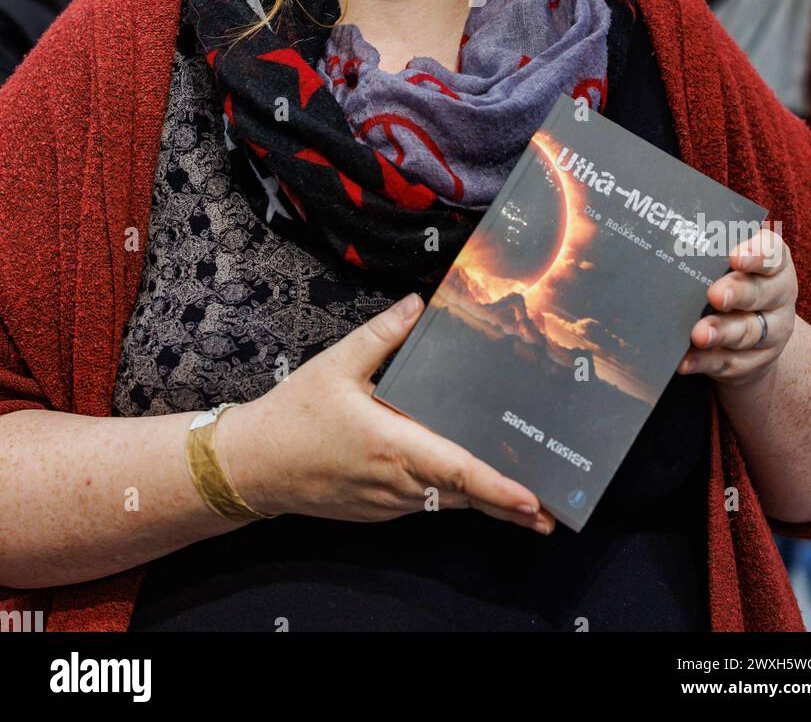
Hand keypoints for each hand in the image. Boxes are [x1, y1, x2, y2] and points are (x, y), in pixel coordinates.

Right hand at [220, 291, 555, 534]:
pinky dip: (453, 499)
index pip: (457, 471)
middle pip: (463, 497)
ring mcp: (388, 502)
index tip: (534, 501)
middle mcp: (396, 482)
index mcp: (392, 446)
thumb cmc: (293, 416)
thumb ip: (381, 335)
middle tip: (554, 512)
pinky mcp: (378, 509)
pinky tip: (473, 489)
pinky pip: (424, 504)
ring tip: (530, 506)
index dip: (499, 488)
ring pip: (446, 504)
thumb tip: (417, 303)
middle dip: (510, 507)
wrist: (252, 467)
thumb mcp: (336, 365)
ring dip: (485, 505)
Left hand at [677, 225, 797, 387]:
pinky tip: (685, 360)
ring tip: (698, 334)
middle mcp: (778, 297)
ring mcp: (770, 333)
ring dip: (721, 333)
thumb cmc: (735, 280)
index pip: (773, 255)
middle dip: (737, 294)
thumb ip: (713, 248)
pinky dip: (705, 361)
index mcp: (775, 265)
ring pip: (747, 332)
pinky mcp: (752, 362)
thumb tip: (668, 233)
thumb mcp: (732, 262)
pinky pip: (728, 362)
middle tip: (714, 294)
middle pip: (761, 294)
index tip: (735, 256)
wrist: (758, 335)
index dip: (756, 255)